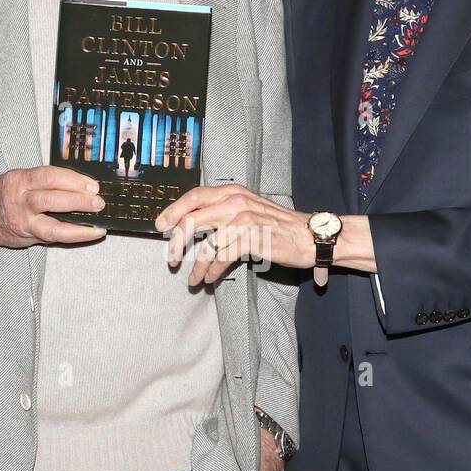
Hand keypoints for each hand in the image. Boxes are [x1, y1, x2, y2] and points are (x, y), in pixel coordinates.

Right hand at [0, 167, 106, 248]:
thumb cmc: (4, 194)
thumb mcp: (20, 179)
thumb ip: (45, 182)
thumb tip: (81, 184)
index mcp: (20, 180)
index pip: (49, 176)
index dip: (73, 180)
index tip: (92, 184)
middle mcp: (20, 200)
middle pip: (51, 198)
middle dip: (79, 199)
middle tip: (99, 201)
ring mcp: (24, 221)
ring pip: (53, 222)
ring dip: (79, 221)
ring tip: (98, 219)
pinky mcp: (28, 236)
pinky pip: (54, 236)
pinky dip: (75, 235)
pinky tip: (91, 232)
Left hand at [155, 185, 313, 286]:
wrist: (310, 236)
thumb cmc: (278, 226)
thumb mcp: (248, 209)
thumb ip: (223, 211)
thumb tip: (194, 224)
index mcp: (232, 191)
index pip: (194, 195)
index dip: (173, 210)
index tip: (160, 226)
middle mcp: (235, 201)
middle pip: (192, 219)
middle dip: (176, 241)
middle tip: (170, 258)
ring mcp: (243, 219)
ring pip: (206, 244)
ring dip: (195, 266)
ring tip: (192, 279)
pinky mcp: (252, 238)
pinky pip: (222, 257)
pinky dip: (212, 271)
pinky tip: (209, 279)